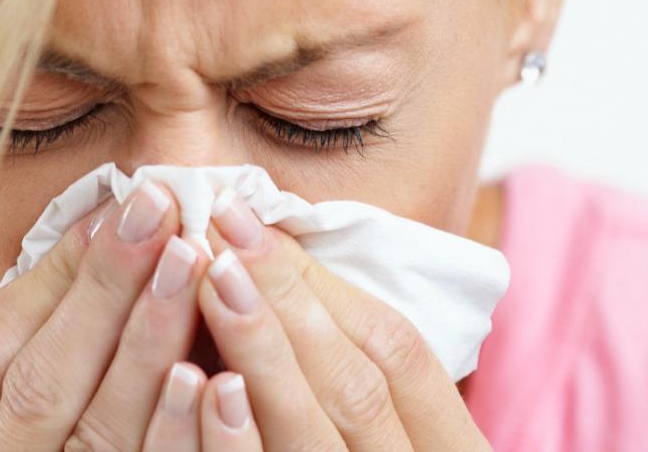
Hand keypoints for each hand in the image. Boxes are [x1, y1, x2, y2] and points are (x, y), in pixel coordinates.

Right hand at [0, 179, 211, 450]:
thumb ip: (24, 367)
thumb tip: (90, 257)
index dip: (46, 279)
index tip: (104, 213)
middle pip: (43, 383)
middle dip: (103, 289)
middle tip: (157, 205)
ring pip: (98, 436)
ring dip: (147, 346)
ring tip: (192, 261)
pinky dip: (184, 440)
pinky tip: (215, 379)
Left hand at [163, 188, 492, 450]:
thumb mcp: (395, 436)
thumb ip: (350, 373)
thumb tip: (278, 273)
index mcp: (444, 449)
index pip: (397, 352)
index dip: (324, 281)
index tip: (254, 219)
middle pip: (352, 386)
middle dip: (286, 298)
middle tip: (221, 224)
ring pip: (310, 439)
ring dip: (262, 352)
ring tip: (213, 276)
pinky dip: (232, 446)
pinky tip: (204, 388)